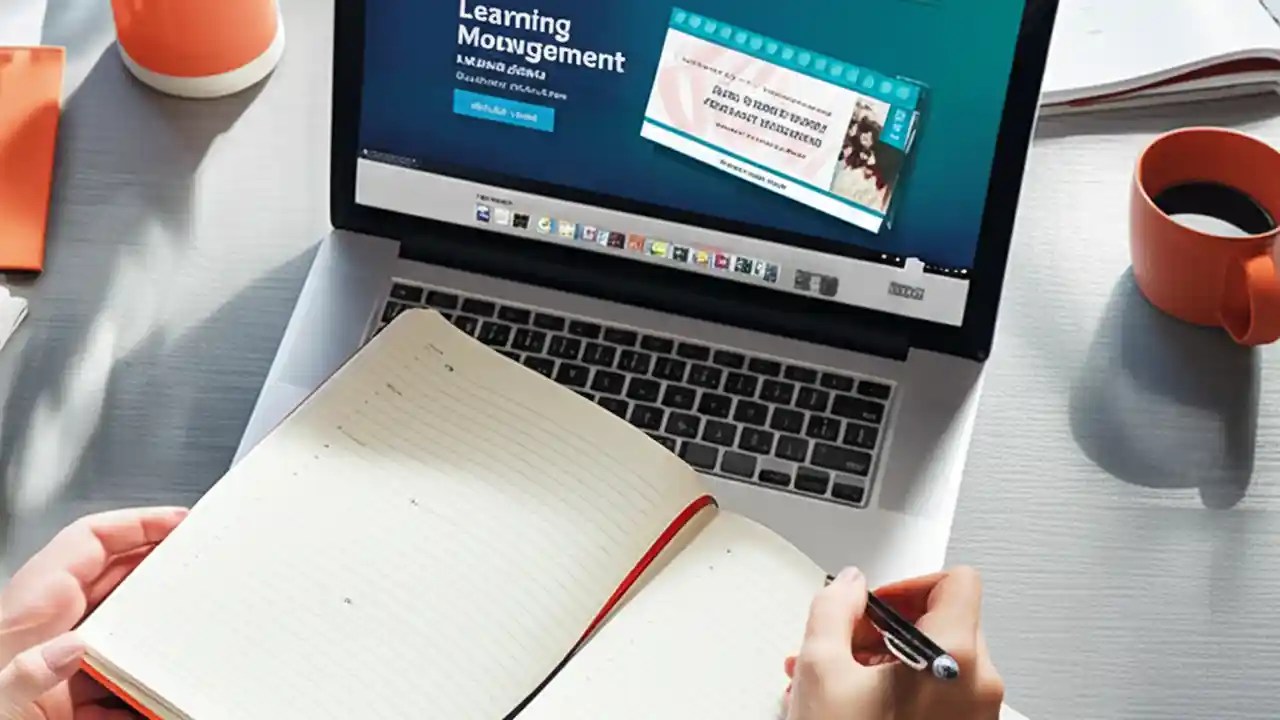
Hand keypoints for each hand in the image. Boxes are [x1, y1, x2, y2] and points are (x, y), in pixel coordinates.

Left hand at [0, 507, 187, 719]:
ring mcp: (59, 668)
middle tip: (201, 575)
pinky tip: (157, 707)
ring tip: (188, 646)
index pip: (89, 542)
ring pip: (120, 635)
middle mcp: (46, 632)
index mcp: (26, 613)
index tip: (181, 522)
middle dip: (159, 577)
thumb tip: (73, 647)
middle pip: (114, 582)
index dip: (137, 523)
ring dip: (155, 643)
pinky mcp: (67, 704)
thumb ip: (26, 674)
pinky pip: (115, 684)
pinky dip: (141, 692)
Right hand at [784, 566, 1003, 719]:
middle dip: (884, 628)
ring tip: (837, 678)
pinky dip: (897, 691)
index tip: (874, 605)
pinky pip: (936, 697)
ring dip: (883, 660)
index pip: (956, 581)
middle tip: (846, 642)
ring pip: (934, 663)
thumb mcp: (822, 669)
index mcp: (955, 656)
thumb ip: (834, 608)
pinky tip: (851, 705)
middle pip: (942, 623)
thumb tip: (847, 586)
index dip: (908, 584)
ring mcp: (975, 718)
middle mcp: (977, 687)